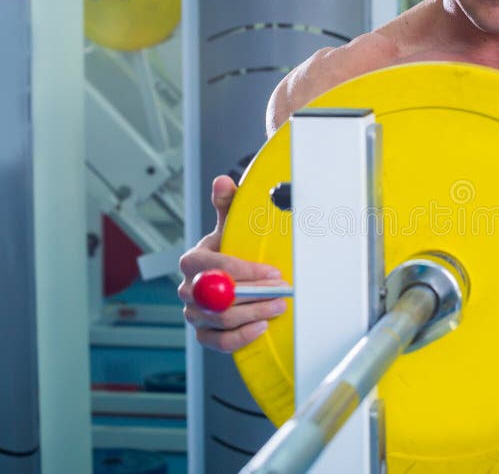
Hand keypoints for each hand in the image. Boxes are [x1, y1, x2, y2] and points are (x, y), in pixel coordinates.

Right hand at [178, 175, 288, 351]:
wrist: (226, 280)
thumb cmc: (229, 250)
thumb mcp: (231, 227)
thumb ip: (229, 205)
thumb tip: (224, 181)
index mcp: (193, 261)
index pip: (215, 266)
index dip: (245, 270)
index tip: (272, 270)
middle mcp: (190, 289)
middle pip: (218, 296)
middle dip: (255, 293)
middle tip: (282, 289)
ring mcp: (195, 314)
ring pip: (221, 319)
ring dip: (254, 313)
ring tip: (279, 305)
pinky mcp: (203, 334)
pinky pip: (219, 341)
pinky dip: (242, 336)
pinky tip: (261, 326)